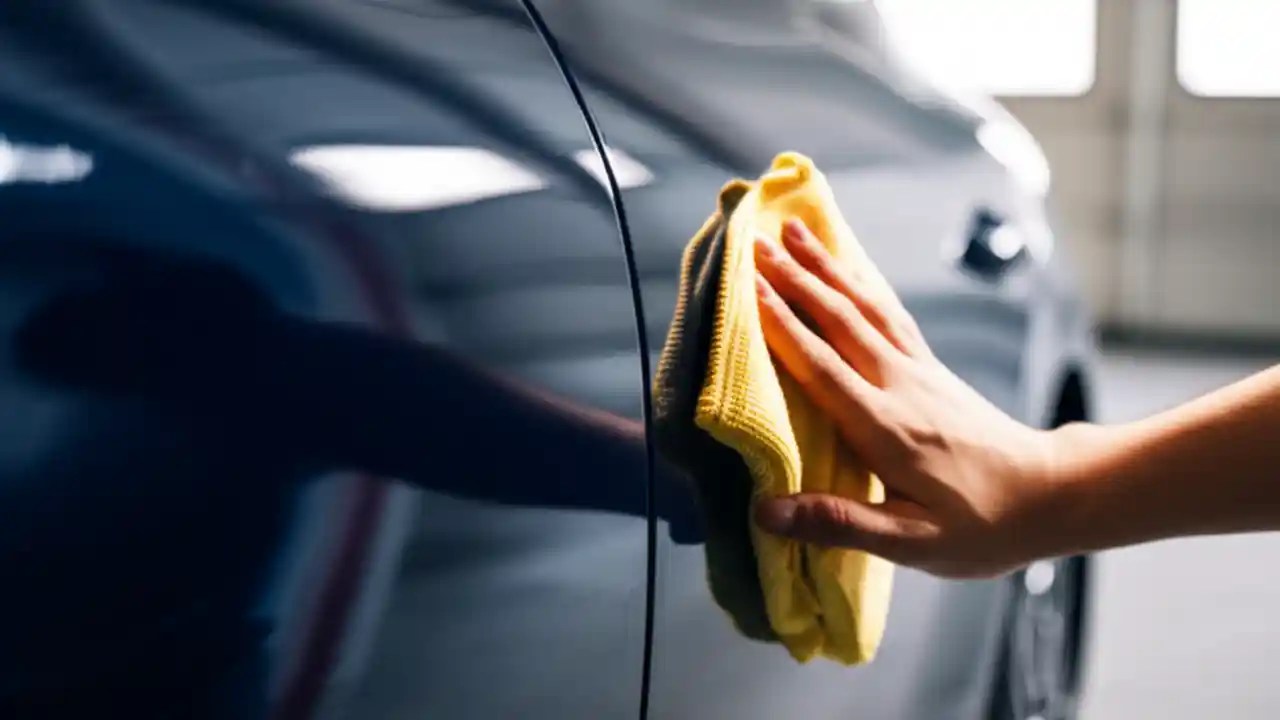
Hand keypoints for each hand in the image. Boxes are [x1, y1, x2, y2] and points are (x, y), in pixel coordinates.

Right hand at [751, 219, 1071, 578]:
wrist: (1052, 495)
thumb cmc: (982, 526)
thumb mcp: (913, 543)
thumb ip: (840, 522)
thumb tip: (767, 511)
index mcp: (885, 427)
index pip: (821, 365)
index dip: (781, 324)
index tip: (746, 286)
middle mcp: (899, 385)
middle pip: (838, 319)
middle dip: (794, 278)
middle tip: (754, 243)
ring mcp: (918, 370)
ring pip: (864, 305)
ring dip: (825, 266)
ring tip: (794, 232)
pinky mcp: (930, 367)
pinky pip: (889, 313)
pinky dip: (860, 283)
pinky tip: (844, 268)